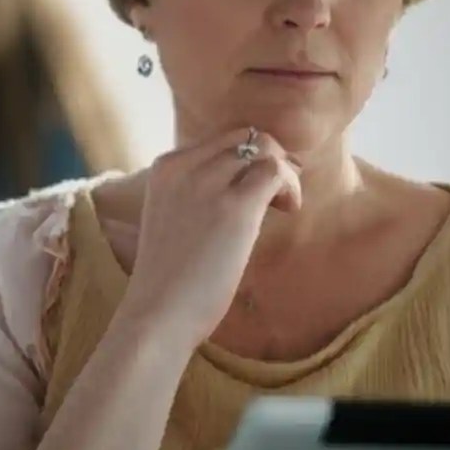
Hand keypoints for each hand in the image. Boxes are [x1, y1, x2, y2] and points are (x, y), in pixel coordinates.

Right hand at [120, 127, 301, 348]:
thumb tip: (240, 183)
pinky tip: (288, 210)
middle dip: (269, 158)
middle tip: (279, 191)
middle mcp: (184, 168)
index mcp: (164, 169)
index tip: (258, 184)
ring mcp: (208, 185)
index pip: (219, 141)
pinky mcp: (235, 207)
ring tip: (283, 205)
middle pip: (244, 138)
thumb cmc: (167, 278)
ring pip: (263, 149)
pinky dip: (290, 187)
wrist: (158, 311)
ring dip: (283, 173)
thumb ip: (193, 194)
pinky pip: (275, 172)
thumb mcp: (170, 218)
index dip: (247, 157)